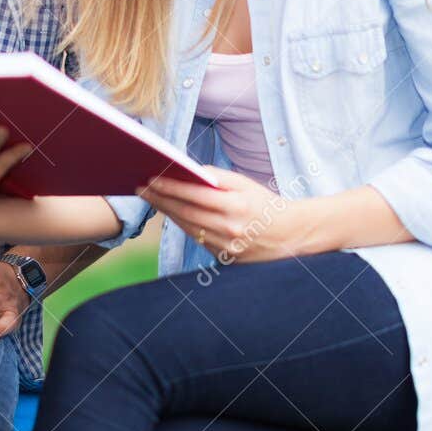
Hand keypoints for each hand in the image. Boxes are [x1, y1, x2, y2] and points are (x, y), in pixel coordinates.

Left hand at [138, 166, 322, 262]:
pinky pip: (196, 238)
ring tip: (151, 198)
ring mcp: (225, 247)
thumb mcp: (246, 184)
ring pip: (187, 227)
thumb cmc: (266, 205)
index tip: (149, 179)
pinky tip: (171, 213)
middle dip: (160, 199)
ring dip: (167, 212)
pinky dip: (183, 225)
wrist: (291, 236)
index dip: (168, 187)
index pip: (193, 194)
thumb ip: (217, 178)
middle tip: (140, 188)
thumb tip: (190, 171)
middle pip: (184, 212)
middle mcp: (228, 229)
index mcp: (235, 206)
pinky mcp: (223, 258)